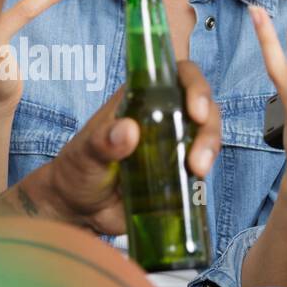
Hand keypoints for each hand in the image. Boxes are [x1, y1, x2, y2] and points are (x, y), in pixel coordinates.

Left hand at [26, 60, 220, 234]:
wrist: (78, 210)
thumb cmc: (77, 171)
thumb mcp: (84, 154)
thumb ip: (102, 142)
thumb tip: (128, 129)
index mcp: (141, 99)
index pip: (178, 76)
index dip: (195, 85)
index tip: (196, 109)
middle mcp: (163, 117)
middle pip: (203, 108)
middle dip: (209, 128)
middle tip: (198, 157)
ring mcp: (174, 146)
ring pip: (206, 136)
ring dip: (210, 150)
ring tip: (197, 171)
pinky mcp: (179, 174)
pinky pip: (201, 168)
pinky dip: (205, 175)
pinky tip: (197, 187)